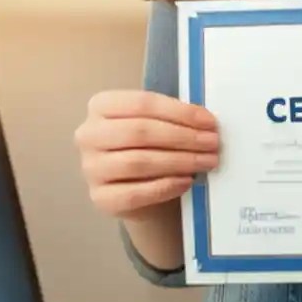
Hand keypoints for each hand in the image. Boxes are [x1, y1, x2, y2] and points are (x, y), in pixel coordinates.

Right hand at [74, 90, 219, 219]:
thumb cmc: (147, 148)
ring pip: (138, 162)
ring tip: (206, 162)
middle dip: (182, 137)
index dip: (179, 112)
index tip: (209, 121)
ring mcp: (91, 168)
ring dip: (179, 161)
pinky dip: (165, 186)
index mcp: (101, 106)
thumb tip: (206, 121)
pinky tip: (186, 181)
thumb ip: (172, 118)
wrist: (134, 191)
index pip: (142, 103)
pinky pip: (135, 193)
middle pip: (140, 132)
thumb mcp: (155, 124)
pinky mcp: (100, 198)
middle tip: (212, 143)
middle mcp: (89, 135)